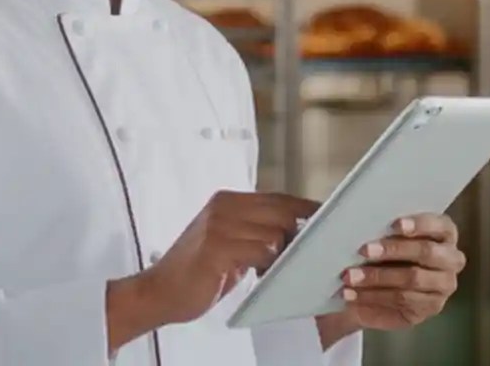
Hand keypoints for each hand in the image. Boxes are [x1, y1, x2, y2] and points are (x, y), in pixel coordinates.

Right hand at [133, 190, 318, 326]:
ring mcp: (219, 226)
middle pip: (282, 213)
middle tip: (302, 255)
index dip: (306, 208)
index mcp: (227, 200)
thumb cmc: (199, 271)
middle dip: (298, 234)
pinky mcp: (217, 248)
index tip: (329, 219)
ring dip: (281, 255)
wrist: (160, 291)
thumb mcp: (229, 241)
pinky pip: (260, 251)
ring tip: (270, 270)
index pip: (279, 198)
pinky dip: (268, 265)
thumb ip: (255, 229)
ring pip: (274, 233)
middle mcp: (223, 206)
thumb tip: (297, 230)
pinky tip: (260, 274)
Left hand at [324, 213, 465, 337]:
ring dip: (377, 277)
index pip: (440, 225)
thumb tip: (362, 220)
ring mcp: (444, 286)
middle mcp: (451, 259)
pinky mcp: (430, 307)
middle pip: (427, 252)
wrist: (375, 289)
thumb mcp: (383, 236)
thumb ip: (383, 227)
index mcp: (445, 233)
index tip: (395, 224)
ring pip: (412, 279)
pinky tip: (352, 293)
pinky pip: (402, 301)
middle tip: (364, 250)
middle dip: (393, 250)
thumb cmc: (383, 252)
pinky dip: (373, 296)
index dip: (420, 224)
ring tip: (350, 276)